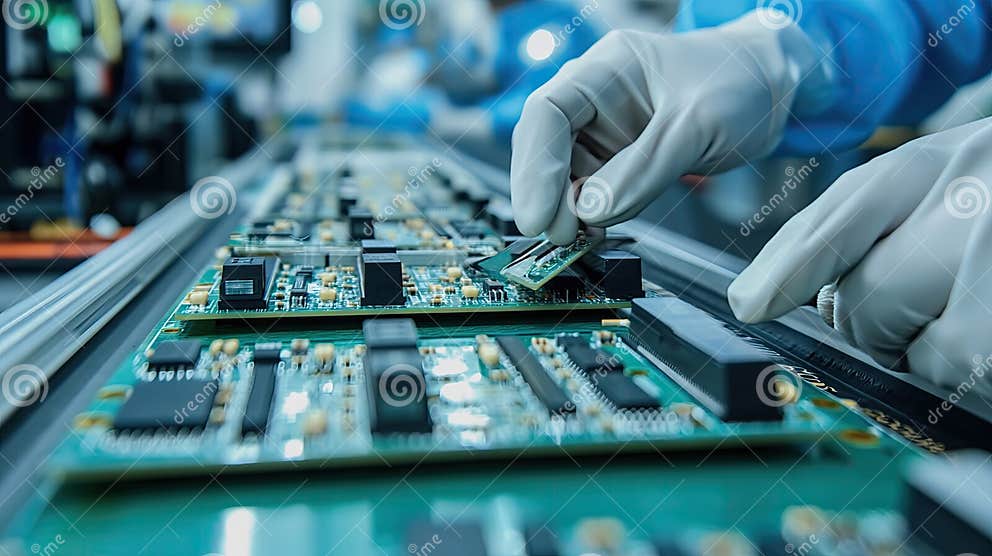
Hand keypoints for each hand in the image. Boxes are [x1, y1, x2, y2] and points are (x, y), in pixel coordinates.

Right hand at [510, 10, 823, 243]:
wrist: (771, 89)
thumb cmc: (738, 83)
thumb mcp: (698, 124)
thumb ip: (645, 167)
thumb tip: (592, 210)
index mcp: (606, 69)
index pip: (548, 113)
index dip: (535, 166)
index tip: (539, 213)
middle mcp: (594, 99)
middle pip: (545, 147)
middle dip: (545, 194)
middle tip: (558, 235)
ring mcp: (603, 132)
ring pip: (563, 177)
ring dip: (565, 212)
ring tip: (577, 241)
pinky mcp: (618, 162)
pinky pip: (590, 193)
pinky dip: (588, 218)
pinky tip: (593, 235)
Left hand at [729, 118, 991, 396]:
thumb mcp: (946, 186)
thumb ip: (865, 223)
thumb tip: (773, 292)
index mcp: (939, 162)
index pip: (841, 213)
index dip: (785, 266)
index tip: (750, 304)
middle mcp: (971, 195)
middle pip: (859, 298)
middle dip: (873, 323)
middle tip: (911, 312)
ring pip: (911, 345)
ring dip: (930, 352)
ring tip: (975, 315)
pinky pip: (963, 370)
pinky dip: (972, 374)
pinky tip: (990, 340)